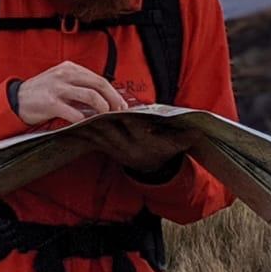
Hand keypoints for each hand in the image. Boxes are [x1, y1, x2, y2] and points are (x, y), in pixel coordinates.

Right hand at [16, 61, 128, 125]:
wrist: (16, 100)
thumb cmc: (40, 93)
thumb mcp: (60, 81)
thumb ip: (78, 85)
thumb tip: (103, 98)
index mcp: (69, 68)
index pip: (98, 78)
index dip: (113, 92)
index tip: (120, 103)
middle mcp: (64, 75)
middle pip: (99, 84)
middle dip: (113, 100)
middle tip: (119, 111)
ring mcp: (57, 88)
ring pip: (91, 96)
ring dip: (103, 109)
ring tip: (104, 117)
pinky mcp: (51, 103)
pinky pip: (75, 113)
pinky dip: (84, 119)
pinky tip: (86, 124)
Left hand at [76, 118, 201, 171]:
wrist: (150, 168)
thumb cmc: (164, 151)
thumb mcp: (176, 145)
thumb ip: (185, 137)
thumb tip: (199, 130)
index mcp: (143, 143)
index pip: (134, 129)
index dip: (126, 118)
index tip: (120, 107)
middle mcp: (125, 147)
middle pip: (110, 130)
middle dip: (101, 117)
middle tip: (91, 103)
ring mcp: (112, 148)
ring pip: (96, 134)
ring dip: (86, 122)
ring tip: (77, 107)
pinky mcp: (102, 147)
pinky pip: (88, 139)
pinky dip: (80, 129)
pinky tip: (71, 120)